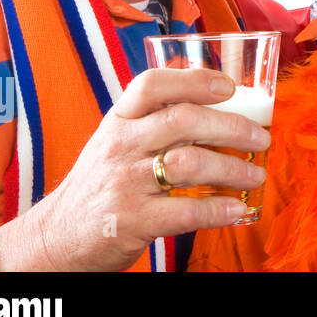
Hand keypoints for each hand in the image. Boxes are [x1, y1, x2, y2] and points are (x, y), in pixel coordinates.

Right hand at [0, 68, 269, 271]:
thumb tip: (216, 99)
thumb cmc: (100, 183)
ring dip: (232, 168)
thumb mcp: (117, 141)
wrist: (56, 237)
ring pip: (190, 163)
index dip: (195, 79)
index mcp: (119, 120)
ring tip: (255, 175)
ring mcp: (125, 182)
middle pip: (183, 120)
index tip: (230, 86)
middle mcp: (121, 145)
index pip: (152, 84)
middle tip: (261, 138)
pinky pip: (185, 211)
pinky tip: (237, 209)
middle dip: (231, 126)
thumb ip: (155, 121)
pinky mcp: (132, 220)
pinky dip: (217, 209)